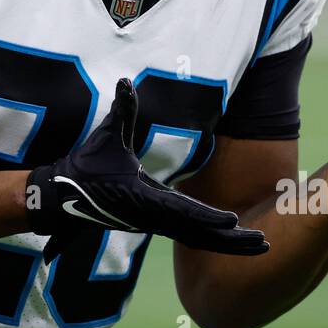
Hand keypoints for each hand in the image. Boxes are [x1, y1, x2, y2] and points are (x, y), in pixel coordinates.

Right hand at [26, 78, 269, 263]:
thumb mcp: (107, 136)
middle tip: (265, 244)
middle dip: (232, 241)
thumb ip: (122, 110)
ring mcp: (154, 224)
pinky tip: (232, 239)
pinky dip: (212, 239)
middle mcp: (152, 218)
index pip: (181, 209)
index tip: (233, 220)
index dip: (207, 215)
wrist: (62, 196)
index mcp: (142, 200)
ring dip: (229, 244)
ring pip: (197, 239)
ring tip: (261, 246)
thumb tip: (125, 81)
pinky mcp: (154, 224)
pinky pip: (189, 236)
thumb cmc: (86, 166)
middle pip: (199, 234)